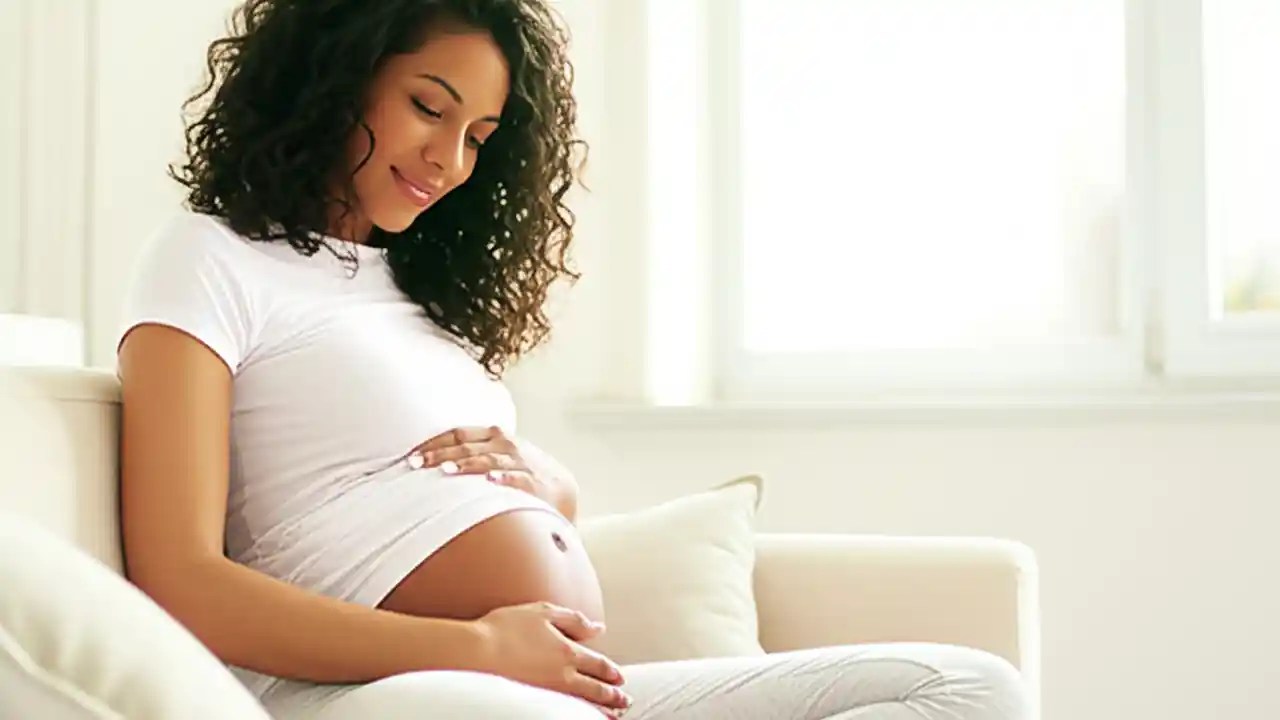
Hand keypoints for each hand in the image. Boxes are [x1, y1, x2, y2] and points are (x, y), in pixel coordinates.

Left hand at [407, 427, 577, 518]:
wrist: (561, 489)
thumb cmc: (520, 473)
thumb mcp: (498, 455)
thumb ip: (471, 453)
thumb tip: (429, 462)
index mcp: (494, 436)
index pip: (459, 434)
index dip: (434, 442)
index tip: (411, 456)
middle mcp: (506, 445)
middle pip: (468, 447)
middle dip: (440, 455)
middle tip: (417, 465)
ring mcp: (521, 463)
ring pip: (489, 461)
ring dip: (467, 465)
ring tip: (446, 472)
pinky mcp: (534, 483)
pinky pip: (517, 480)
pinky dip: (504, 479)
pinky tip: (491, 482)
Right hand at [474, 602, 631, 713]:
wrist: (475, 652)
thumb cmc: (505, 628)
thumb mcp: (543, 612)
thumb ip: (573, 620)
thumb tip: (598, 628)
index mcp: (567, 652)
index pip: (598, 665)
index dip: (611, 672)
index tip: (621, 679)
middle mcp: (563, 676)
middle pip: (595, 689)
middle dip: (613, 696)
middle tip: (625, 703)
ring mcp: (549, 693)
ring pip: (583, 704)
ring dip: (602, 710)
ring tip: (614, 716)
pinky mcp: (534, 702)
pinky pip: (565, 712)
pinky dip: (579, 716)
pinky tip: (582, 717)